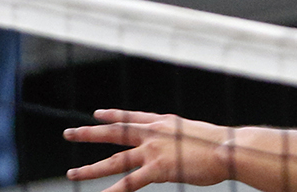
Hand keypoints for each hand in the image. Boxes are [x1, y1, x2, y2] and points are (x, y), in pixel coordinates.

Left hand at [64, 110, 231, 190]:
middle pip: (113, 133)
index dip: (112, 115)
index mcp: (163, 123)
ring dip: (90, 169)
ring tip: (71, 174)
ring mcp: (153, 151)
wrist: (228, 148)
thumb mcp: (193, 133)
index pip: (131, 117)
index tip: (96, 114)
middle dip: (89, 133)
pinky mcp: (157, 170)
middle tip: (68, 133)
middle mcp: (153, 133)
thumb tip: (174, 144)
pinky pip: (129, 183)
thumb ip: (177, 137)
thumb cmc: (218, 144)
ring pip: (114, 161)